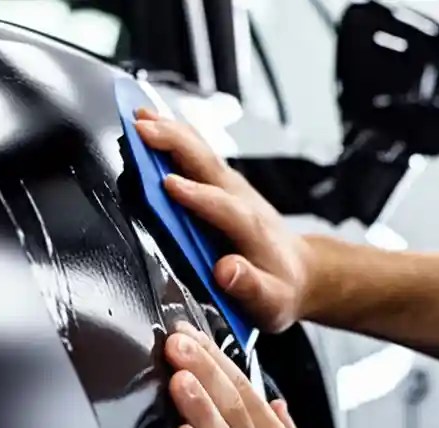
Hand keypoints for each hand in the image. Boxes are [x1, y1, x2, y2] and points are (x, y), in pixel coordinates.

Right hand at [134, 108, 317, 332]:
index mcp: (251, 230)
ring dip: (170, 132)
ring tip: (139, 114)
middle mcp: (241, 199)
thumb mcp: (271, 302)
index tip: (168, 185)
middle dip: (175, 145)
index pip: (223, 207)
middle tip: (142, 129)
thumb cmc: (279, 289)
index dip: (197, 196)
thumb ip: (250, 287)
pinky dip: (172, 135)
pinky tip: (151, 121)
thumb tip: (225, 272)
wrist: (300, 271)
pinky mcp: (221, 182)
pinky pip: (195, 153)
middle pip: (208, 165)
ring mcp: (231, 187)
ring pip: (199, 153)